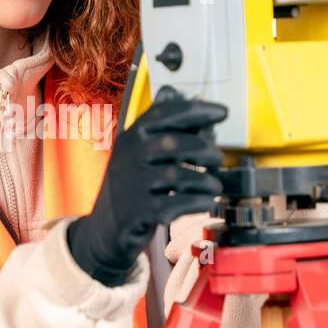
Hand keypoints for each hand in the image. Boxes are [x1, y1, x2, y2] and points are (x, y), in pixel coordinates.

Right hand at [67, 95, 226, 285]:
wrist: (104, 230)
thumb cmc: (131, 188)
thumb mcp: (138, 154)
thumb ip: (161, 130)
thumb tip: (182, 98)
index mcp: (131, 136)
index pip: (165, 113)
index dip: (197, 110)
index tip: (223, 111)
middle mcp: (128, 156)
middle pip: (175, 143)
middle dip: (205, 150)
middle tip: (218, 159)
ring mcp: (132, 185)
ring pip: (178, 176)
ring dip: (205, 181)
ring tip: (215, 186)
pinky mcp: (138, 212)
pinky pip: (176, 204)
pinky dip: (197, 203)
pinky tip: (206, 203)